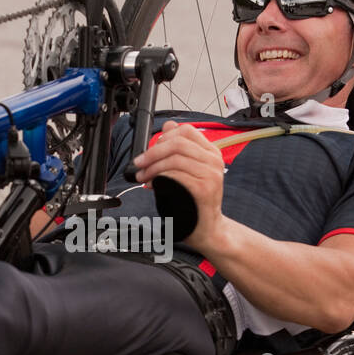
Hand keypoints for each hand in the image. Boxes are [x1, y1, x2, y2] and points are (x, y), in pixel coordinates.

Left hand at [132, 120, 224, 249]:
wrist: (207, 227)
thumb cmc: (195, 200)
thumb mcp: (189, 170)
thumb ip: (178, 150)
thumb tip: (168, 126)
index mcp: (211, 152)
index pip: (186, 131)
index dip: (164, 136)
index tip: (150, 149)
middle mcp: (213, 160)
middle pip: (178, 143)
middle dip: (153, 153)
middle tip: (139, 164)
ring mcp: (211, 175)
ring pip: (175, 159)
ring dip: (153, 167)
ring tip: (144, 177)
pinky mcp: (203, 189)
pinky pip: (176, 176)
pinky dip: (160, 179)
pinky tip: (153, 186)